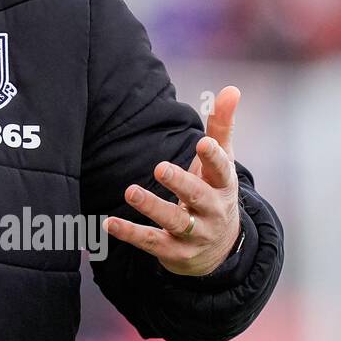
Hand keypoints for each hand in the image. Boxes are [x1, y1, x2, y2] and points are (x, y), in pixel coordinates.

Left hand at [104, 86, 242, 276]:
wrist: (219, 250)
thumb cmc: (213, 192)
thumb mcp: (220, 163)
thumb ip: (221, 126)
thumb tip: (231, 88)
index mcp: (222, 186)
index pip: (222, 170)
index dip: (213, 157)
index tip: (202, 142)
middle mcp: (212, 211)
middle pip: (198, 197)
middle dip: (181, 183)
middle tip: (160, 167)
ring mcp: (195, 234)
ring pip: (174, 221)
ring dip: (152, 207)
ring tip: (131, 191)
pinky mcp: (174, 252)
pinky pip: (151, 243)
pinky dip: (130, 234)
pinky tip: (109, 223)